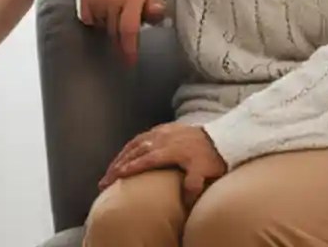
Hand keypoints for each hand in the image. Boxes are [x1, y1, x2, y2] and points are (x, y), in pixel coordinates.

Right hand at [79, 0, 165, 64]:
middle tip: (126, 47)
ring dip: (110, 28)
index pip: (128, 32)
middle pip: (114, 33)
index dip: (129, 50)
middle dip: (121, 42)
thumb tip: (158, 20)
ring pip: (102, 26)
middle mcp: (111, 1)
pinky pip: (90, 19)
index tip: (130, 62)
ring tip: (117, 19)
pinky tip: (104, 14)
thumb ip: (151, 5)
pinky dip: (97, 20)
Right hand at [98, 123, 226, 206]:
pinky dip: (131, 144)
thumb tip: (184, 200)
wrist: (222, 137)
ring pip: (136, 142)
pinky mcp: (165, 128)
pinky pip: (143, 135)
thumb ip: (193, 184)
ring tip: (111, 168)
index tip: (115, 177)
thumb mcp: (204, 172)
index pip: (144, 160)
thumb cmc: (212, 157)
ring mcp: (162, 132)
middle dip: (117, 165)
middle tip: (105, 179)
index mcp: (168, 150)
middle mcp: (161, 139)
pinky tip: (127, 151)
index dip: (129, 168)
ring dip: (121, 155)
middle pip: (134, 151)